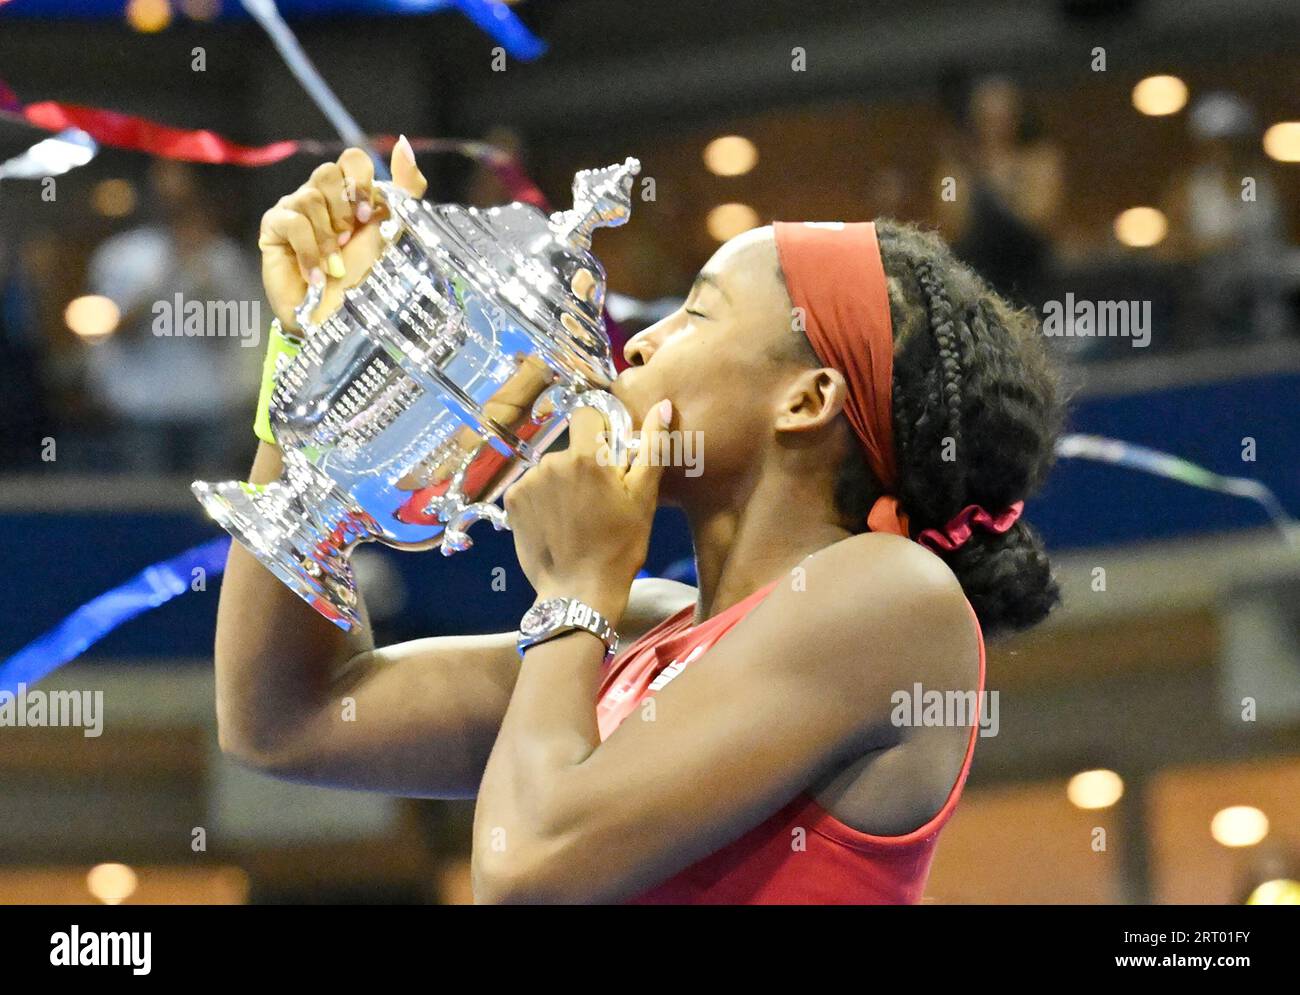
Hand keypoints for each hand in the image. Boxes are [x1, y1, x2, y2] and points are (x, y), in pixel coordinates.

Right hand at [257, 137, 427, 332]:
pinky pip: (292, 220)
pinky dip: (310, 251)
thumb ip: (404, 190)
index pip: (353, 159)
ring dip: (328, 238)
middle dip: (345, 211)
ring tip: (334, 265)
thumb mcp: (393, 231)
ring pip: (310, 197)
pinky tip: (317, 274)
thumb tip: (403, 143)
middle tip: (350, 240)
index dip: (362, 184)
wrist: (338, 319)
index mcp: (351, 195)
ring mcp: (294, 208)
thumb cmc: (365, 280)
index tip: (370, 217)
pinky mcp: (274, 227)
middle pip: (329, 172)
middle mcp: (321, 196)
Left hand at [504, 399, 672, 622]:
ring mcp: (528, 482)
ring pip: (551, 469)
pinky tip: (556, 524)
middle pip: (571, 447)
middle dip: (584, 466)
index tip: (609, 461)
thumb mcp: (644, 497)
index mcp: (586, 456)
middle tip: (598, 501)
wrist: (580, 592)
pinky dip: (542, 500)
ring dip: (562, 484)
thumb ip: (653, 446)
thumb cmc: (620, 547)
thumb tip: (663, 405)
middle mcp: (551, 461)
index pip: (588, 415)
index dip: (601, 433)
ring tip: (576, 518)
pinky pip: (531, 488)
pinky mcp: (511, 502)